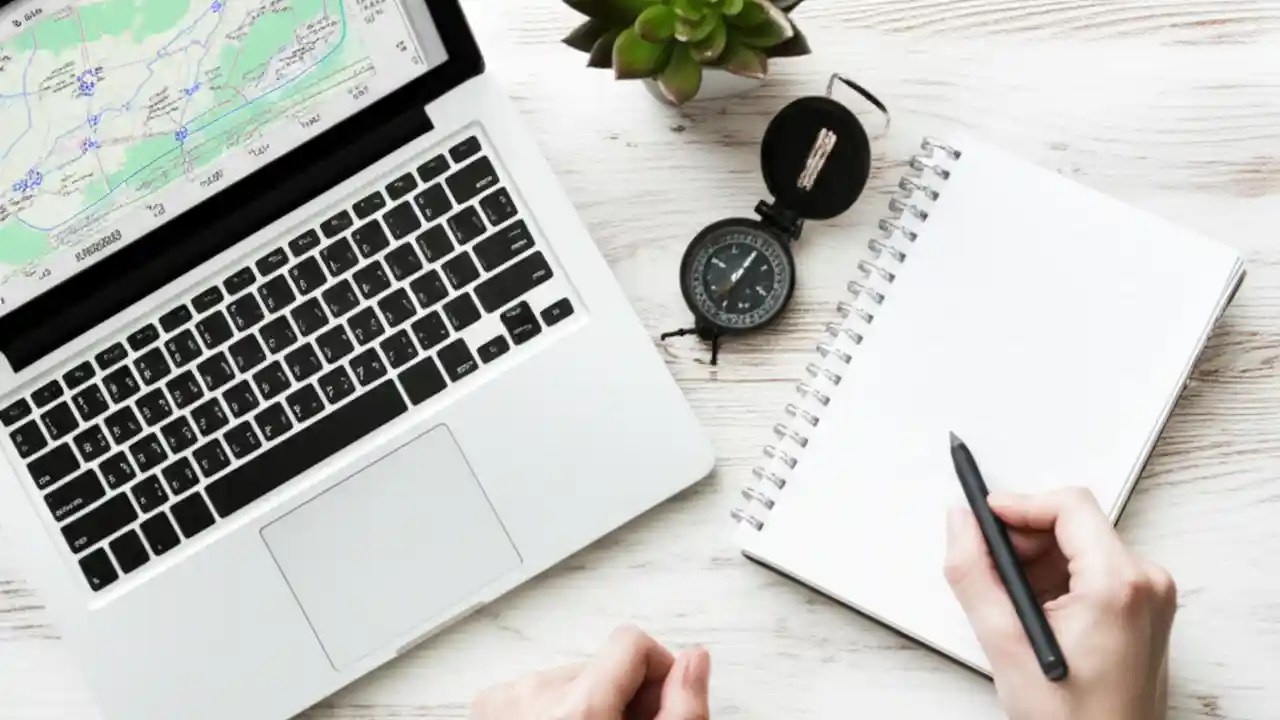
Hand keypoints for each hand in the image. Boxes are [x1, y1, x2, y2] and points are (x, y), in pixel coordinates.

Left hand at [471, 625, 710, 719]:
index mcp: (577, 709)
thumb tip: (696, 660)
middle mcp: (533, 696)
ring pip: (571, 677)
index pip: (632, 641)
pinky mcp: (487, 707)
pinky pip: (536, 690)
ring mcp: (504, 701)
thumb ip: (682, 708)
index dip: (658, 671)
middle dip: (623, 695)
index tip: (661, 706)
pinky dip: (554, 711)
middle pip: (602, 662)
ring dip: (589, 705)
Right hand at [944, 488, 1176, 719]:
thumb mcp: (1004, 643)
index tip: (985, 516)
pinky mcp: (1145, 608)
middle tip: (990, 570)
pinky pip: (1094, 570)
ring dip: (1038, 563)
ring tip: (1014, 607)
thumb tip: (960, 524)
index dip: (1018, 504)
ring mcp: (1151, 595)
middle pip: (1074, 523)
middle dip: (1024, 540)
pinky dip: (1058, 581)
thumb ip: (973, 573)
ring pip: (1080, 547)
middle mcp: (1146, 582)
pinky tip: (1038, 615)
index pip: (1068, 506)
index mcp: (1118, 584)